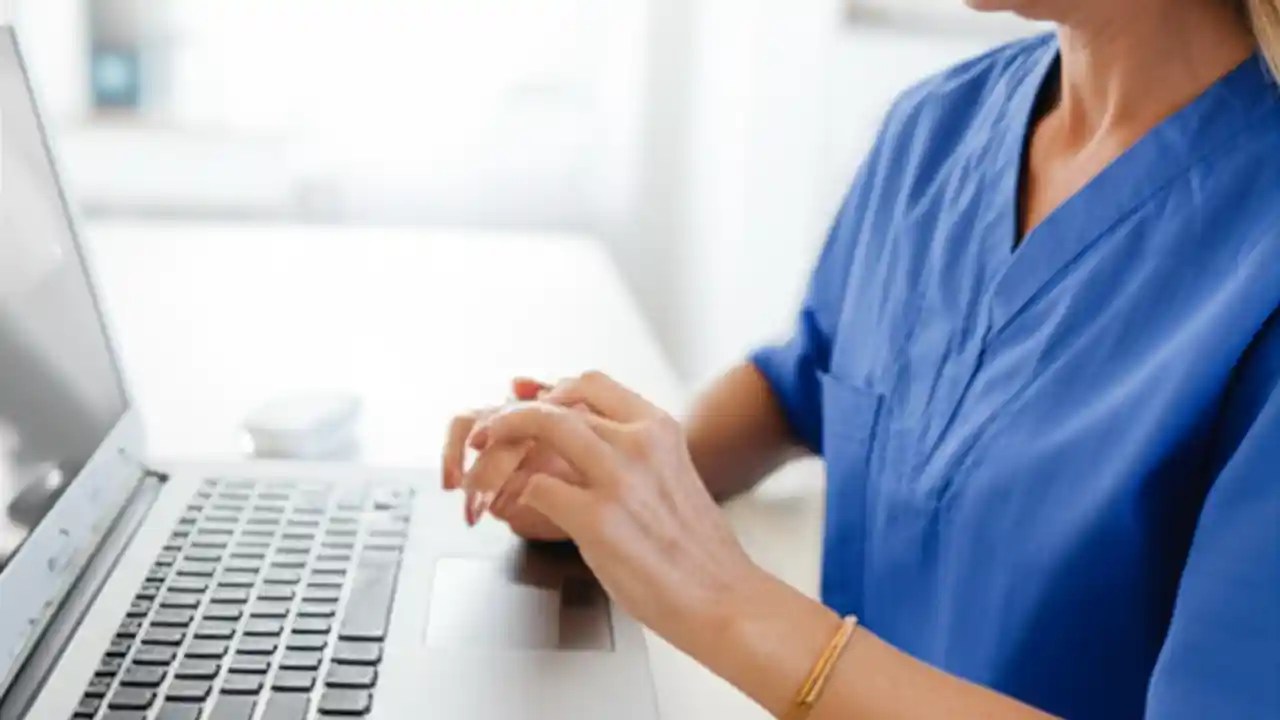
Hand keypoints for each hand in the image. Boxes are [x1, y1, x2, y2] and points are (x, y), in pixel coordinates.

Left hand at [467, 372, 764, 645]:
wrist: (724, 598)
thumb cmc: (697, 551)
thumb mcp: (671, 477)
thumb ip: (631, 454)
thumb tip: (583, 441)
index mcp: (660, 429)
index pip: (590, 384)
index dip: (548, 391)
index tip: (525, 404)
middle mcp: (640, 443)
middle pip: (558, 402)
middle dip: (512, 414)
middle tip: (487, 432)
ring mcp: (618, 478)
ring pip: (542, 428)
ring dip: (501, 444)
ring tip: (481, 461)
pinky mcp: (597, 519)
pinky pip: (537, 488)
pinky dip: (516, 497)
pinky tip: (511, 511)